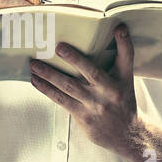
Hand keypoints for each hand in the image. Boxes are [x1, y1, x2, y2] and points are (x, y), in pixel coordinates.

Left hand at [28, 24, 141, 156]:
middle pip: (91, 72)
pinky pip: (61, 100)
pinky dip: (47, 89)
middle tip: (58, 47)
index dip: (123, 43)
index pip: (126, 58)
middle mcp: (108, 92)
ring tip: (34, 65)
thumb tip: (118, 27)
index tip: (118, 28)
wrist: (126, 134)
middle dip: (75, 59)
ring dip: (50, 75)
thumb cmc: (123, 100)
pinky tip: (35, 81)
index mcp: (122, 80)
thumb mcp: (127, 78)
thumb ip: (123, 54)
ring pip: (70, 87)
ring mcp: (94, 105)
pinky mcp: (82, 116)